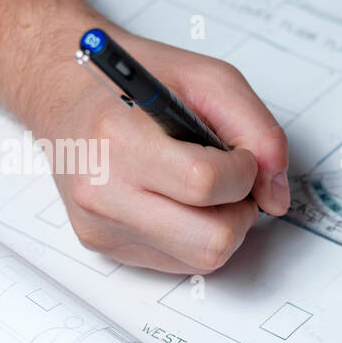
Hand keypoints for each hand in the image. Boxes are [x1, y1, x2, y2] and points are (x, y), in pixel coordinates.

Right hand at [28, 28, 288, 273]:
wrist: (64, 95)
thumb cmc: (135, 85)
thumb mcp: (208, 79)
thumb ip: (259, 131)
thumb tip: (277, 197)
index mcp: (118, 138)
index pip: (205, 184)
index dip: (242, 172)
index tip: (238, 155)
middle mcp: (102, 190)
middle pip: (212, 239)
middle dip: (239, 210)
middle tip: (229, 180)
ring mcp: (100, 225)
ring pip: (203, 259)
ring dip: (222, 226)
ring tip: (203, 189)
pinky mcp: (103, 246)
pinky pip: (180, 263)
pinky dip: (195, 235)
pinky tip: (176, 200)